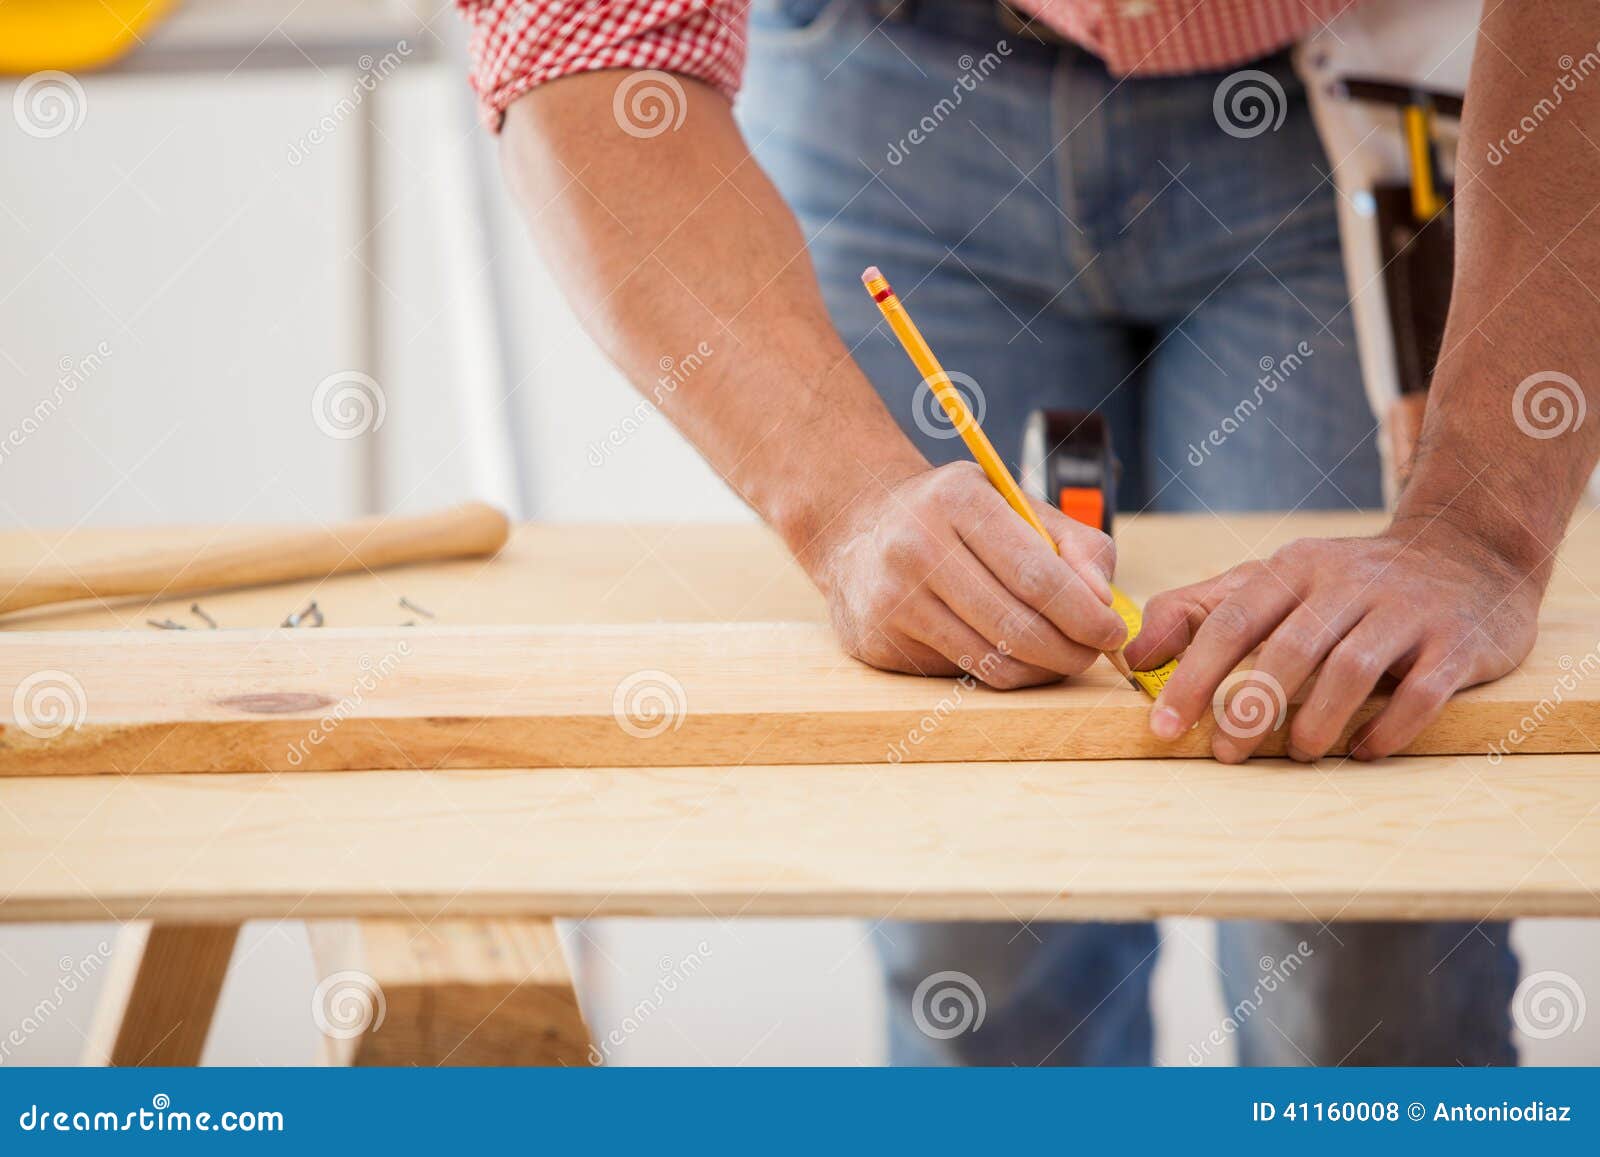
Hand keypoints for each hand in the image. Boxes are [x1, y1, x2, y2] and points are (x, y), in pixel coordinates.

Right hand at [809, 462, 1128, 687]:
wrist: (857, 527)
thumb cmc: (953, 516)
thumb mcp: (1013, 503)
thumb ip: (1073, 543)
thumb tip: (1101, 602)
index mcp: (955, 500)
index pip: (1036, 574)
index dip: (1085, 613)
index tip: (1113, 631)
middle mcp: (915, 547)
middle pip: (1017, 626)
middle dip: (1071, 650)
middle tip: (1094, 653)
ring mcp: (891, 598)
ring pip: (992, 662)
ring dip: (1041, 670)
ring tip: (1060, 656)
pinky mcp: (878, 641)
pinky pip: (962, 674)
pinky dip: (1002, 674)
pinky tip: (1013, 657)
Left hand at [1122, 520, 1542, 761]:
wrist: (1466, 552)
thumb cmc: (1345, 583)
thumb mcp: (1271, 580)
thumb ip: (1197, 611)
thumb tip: (1133, 655)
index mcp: (1293, 569)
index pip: (1231, 621)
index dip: (1193, 677)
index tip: (1165, 727)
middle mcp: (1348, 583)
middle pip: (1288, 649)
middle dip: (1250, 708)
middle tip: (1227, 754)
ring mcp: (1406, 610)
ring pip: (1352, 670)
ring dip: (1316, 722)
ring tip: (1298, 754)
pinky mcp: (1456, 643)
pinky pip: (1421, 692)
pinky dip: (1388, 728)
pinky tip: (1363, 750)